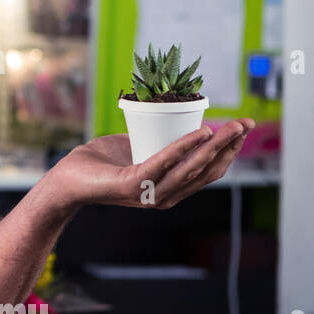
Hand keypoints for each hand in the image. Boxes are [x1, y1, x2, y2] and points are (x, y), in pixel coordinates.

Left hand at [46, 118, 255, 210]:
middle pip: (207, 170)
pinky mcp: (133, 185)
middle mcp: (164, 195)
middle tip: (248, 122)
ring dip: (216, 144)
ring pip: (191, 167)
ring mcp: (149, 193)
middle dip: (232, 145)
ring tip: (232, 125)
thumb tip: (177, 117)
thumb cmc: (98, 163)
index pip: (208, 171)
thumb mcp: (135, 146)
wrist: (65, 179)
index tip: (244, 128)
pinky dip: (184, 146)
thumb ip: (156, 139)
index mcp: (169, 188)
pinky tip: (201, 132)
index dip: (229, 151)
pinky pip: (163, 162)